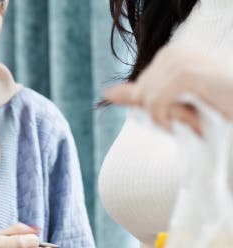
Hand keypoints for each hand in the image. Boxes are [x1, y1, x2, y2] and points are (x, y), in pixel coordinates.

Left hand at [104, 44, 232, 133]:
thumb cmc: (214, 107)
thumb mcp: (171, 102)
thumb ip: (141, 96)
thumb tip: (106, 93)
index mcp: (168, 55)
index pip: (139, 90)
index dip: (155, 109)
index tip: (182, 112)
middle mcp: (172, 53)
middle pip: (140, 95)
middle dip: (161, 113)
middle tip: (192, 115)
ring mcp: (179, 61)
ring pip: (147, 100)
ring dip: (168, 117)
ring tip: (195, 116)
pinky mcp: (185, 74)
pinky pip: (156, 103)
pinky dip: (166, 118)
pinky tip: (187, 122)